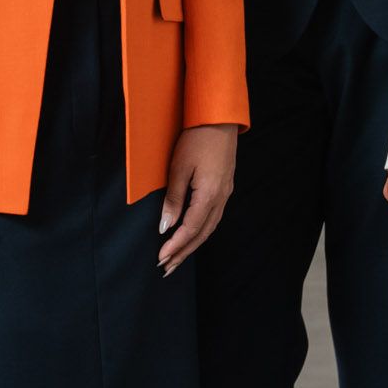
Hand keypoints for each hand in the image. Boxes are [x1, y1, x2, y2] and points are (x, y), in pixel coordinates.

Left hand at [157, 124, 237, 271]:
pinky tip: (192, 235)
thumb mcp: (179, 168)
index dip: (175, 246)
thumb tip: (165, 227)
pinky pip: (214, 217)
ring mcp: (226, 193)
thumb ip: (173, 199)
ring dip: (193, 245)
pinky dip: (201, 231)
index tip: (161, 259)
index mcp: (209, 195)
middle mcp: (221, 198)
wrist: (219, 118)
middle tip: (167, 269)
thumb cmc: (197, 139)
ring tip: (177, 258)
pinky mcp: (225, 187)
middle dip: (184, 253)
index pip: (191, 229)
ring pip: (210, 228)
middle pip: (202, 234)